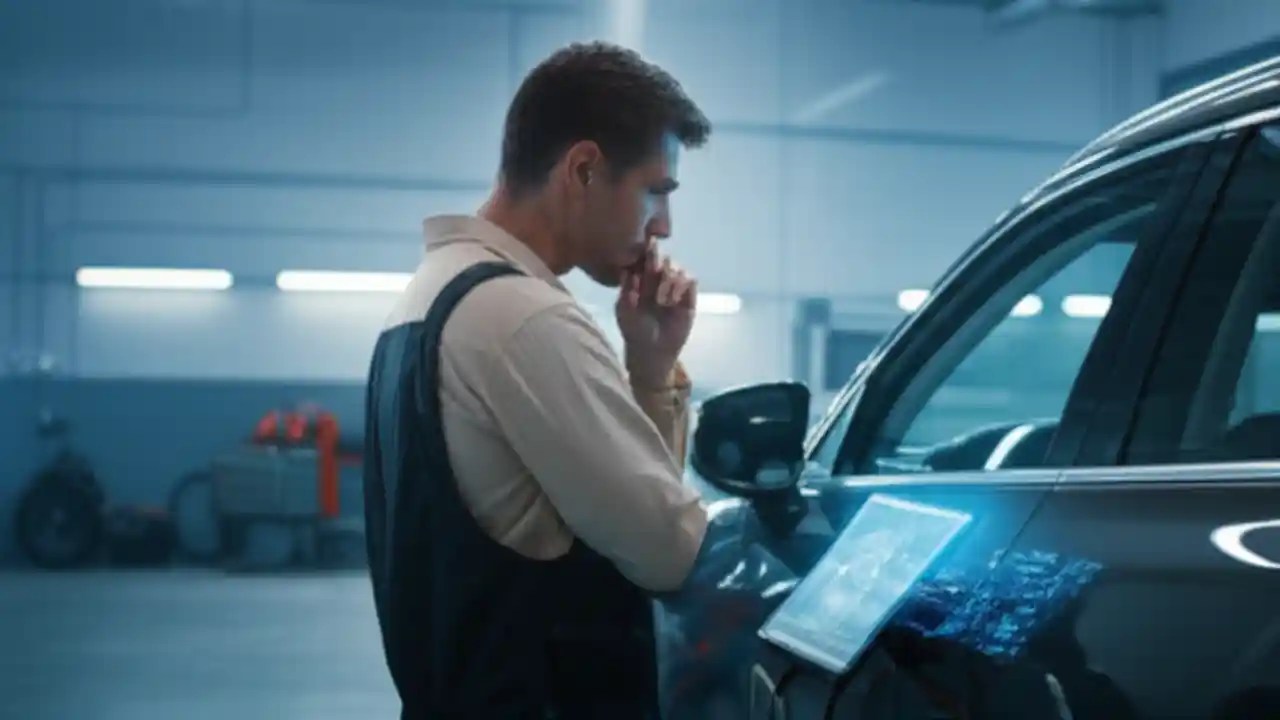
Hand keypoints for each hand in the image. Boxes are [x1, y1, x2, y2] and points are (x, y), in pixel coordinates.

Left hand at [616, 240, 696, 385]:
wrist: (652, 352)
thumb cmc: (634, 331)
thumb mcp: (624, 311)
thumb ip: (626, 290)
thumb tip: (627, 269)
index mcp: (642, 280)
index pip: (647, 260)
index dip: (648, 252)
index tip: (648, 246)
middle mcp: (660, 281)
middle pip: (664, 260)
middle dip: (659, 264)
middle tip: (654, 274)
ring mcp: (675, 289)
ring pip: (678, 268)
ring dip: (670, 279)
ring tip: (662, 300)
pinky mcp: (689, 299)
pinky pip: (691, 280)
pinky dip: (682, 286)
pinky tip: (673, 301)